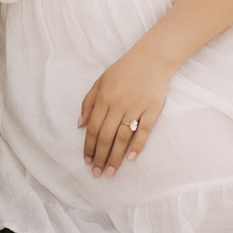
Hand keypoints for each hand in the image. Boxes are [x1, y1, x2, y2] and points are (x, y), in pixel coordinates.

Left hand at [78, 41, 174, 176]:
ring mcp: (136, 107)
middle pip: (106, 137)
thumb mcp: (100, 81)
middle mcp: (118, 104)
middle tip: (97, 173)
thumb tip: (80, 125)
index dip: (88, 147)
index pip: (93, 128)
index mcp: (104, 98)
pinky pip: (144, 131)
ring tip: (110, 172)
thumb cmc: (124, 70)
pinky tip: (131, 159)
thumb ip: (88, 102)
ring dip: (115, 157)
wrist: (152, 58)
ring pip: (123, 138)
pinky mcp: (153, 110)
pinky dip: (137, 146)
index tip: (87, 161)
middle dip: (100, 157)